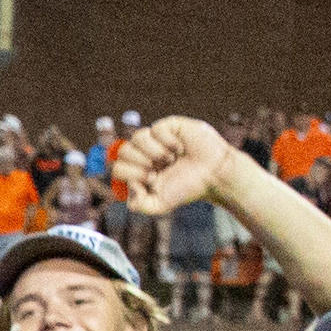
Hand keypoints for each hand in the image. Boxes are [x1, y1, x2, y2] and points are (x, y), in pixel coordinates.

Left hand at [110, 116, 248, 218]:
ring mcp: (155, 138)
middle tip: (158, 170)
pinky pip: (155, 129)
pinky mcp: (169, 126)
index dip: (129, 174)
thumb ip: (138, 204)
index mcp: (138, 169)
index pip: (116, 167)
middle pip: (123, 151)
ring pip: (136, 138)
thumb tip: (129, 184)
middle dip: (140, 164)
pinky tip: (180, 148)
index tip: (150, 180)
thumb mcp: (159, 204)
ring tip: (171, 159)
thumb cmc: (188, 188)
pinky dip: (168, 142)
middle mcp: (144, 152)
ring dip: (154, 153)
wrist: (214, 175)